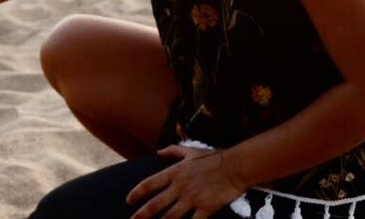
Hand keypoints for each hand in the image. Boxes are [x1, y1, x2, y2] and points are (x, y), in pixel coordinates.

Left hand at [126, 146, 246, 218]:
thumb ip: (172, 151)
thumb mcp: (190, 151)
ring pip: (170, 217)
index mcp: (174, 173)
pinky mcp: (206, 208)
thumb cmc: (214, 158)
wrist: (236, 165)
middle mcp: (179, 187)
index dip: (136, 193)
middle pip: (155, 204)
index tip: (128, 201)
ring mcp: (192, 198)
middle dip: (142, 215)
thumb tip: (158, 151)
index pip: (149, 184)